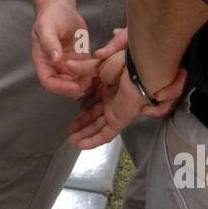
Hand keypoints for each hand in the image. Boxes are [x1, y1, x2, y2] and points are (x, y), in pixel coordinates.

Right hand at [29, 1, 92, 98]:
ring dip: (85, 84)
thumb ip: (49, 42)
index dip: (60, 87)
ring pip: (75, 83)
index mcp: (43, 60)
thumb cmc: (51, 17)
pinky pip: (85, 74)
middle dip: (75, 88)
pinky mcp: (79, 61)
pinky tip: (101, 73)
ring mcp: (67, 65)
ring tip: (96, 78)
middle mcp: (54, 66)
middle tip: (89, 83)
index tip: (74, 87)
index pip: (48, 81)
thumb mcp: (47, 27)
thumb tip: (55, 59)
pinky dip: (92, 76)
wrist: (62, 10)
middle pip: (63, 86)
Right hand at [68, 59, 188, 150]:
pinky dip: (93, 140)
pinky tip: (80, 145)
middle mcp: (112, 100)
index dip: (85, 105)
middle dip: (83, 123)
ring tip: (72, 141)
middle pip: (96, 116)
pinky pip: (105, 134)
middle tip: (71, 129)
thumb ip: (84, 67)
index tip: (76, 109)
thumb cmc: (121, 64)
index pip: (95, 99)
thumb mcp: (99, 63)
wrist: (139, 72)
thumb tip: (68, 65)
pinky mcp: (119, 120)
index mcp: (109, 86)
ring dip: (85, 134)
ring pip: (99, 127)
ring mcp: (116, 111)